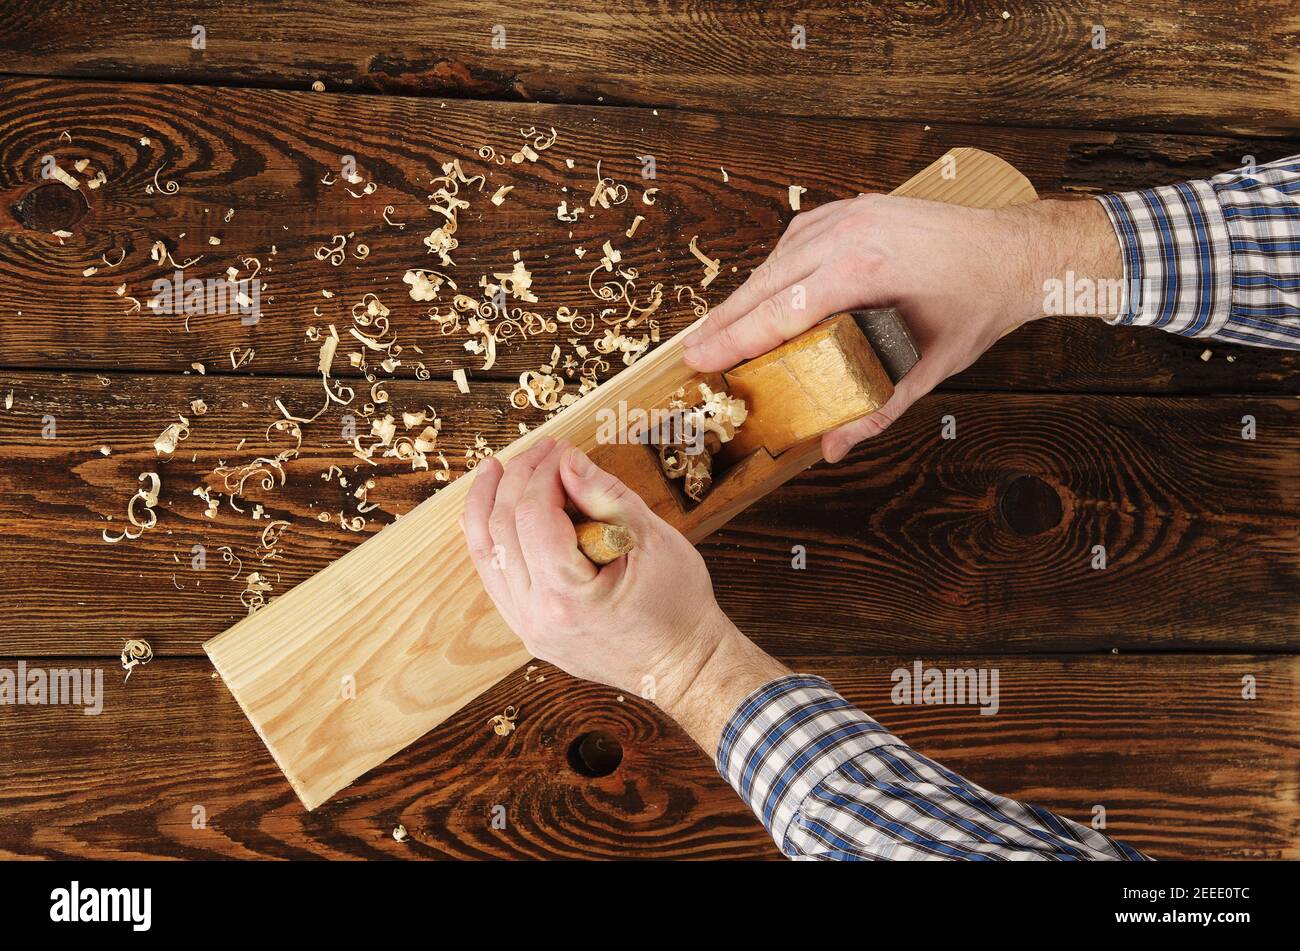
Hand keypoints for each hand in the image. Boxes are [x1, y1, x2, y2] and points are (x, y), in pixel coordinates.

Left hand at [460, 438, 787, 750]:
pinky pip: (495, 578)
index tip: (561, 450)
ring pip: (486, 555)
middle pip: (502, 531)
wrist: (684, 666)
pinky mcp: (528, 630)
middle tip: (540, 451)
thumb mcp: (653, 540)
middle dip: (517, 481)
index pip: (534, 516)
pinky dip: (490, 540)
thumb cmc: (679, 607)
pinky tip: (491, 512)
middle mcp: (536, 617)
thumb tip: (567, 461)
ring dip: (488, 506)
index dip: (543, 474)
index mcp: (568, 597)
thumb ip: (606, 496)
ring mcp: (528, 629)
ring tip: (495, 470)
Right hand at [683, 195, 1121, 461]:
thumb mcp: (929, 366)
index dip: (735, 338)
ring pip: (777, 259)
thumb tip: (833, 447)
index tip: (702, 358)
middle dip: (726, 320)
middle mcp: (849, 234)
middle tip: (694, 352)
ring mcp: (850, 214)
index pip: (779, 310)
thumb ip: (877, 408)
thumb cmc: (978, 304)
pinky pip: (797, 240)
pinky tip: (763, 293)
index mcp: (863, 270)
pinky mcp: (853, 208)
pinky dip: (775, 269)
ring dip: (748, 294)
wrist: (1016, 251)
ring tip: (721, 329)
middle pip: (766, 283)